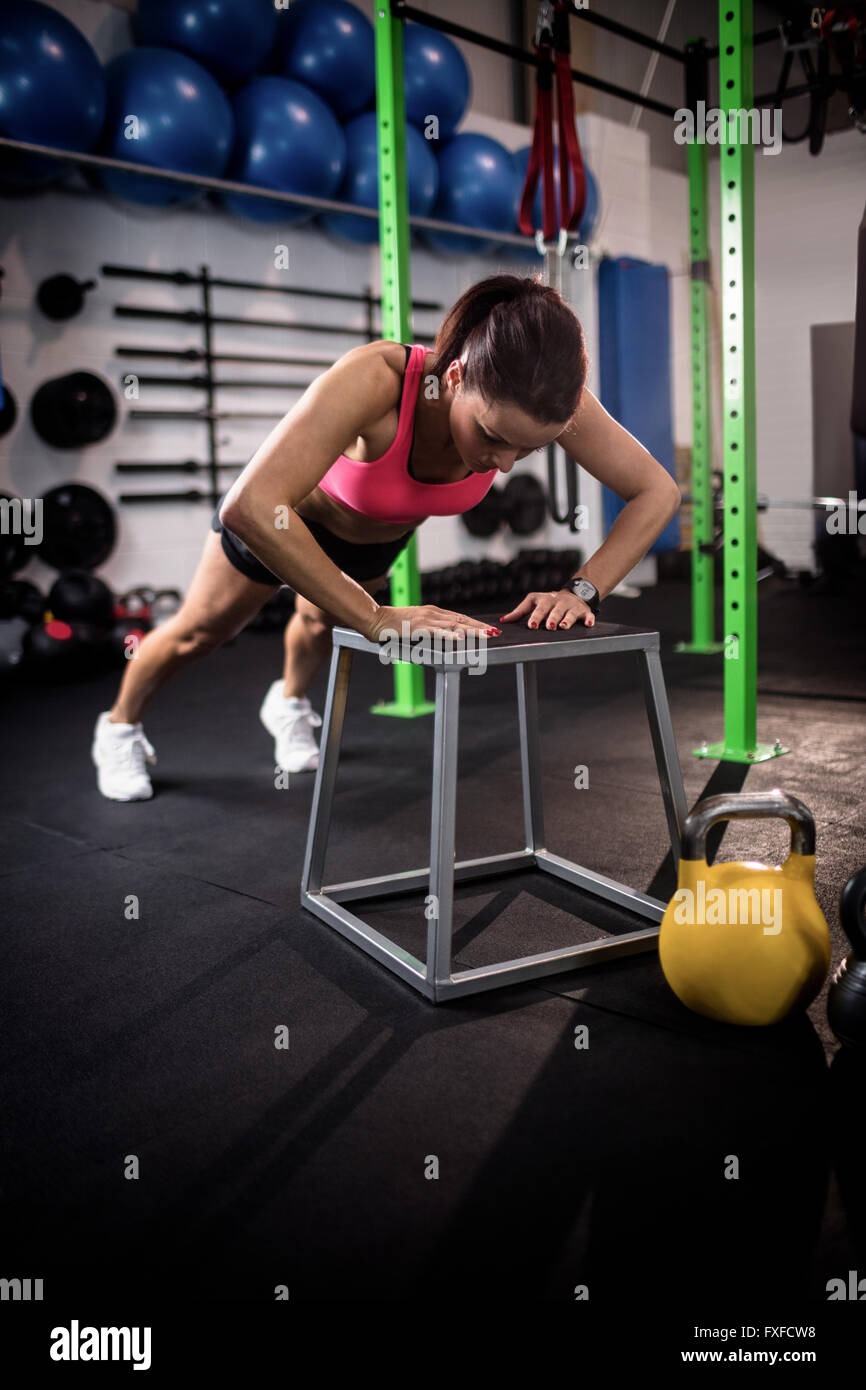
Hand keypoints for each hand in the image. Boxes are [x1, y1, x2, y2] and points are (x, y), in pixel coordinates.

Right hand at [364, 605, 501, 642]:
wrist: (377, 619)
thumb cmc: (394, 626)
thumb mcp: (416, 626)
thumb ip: (430, 630)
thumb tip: (443, 637)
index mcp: (433, 613)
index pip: (459, 618)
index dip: (475, 623)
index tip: (488, 629)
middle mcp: (433, 613)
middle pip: (462, 620)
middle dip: (479, 626)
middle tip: (495, 632)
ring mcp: (427, 619)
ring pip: (455, 624)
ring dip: (472, 630)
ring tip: (486, 634)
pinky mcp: (419, 627)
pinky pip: (437, 631)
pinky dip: (450, 634)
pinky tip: (460, 637)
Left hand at [499, 589, 595, 630]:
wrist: (574, 594)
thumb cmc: (550, 602)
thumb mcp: (534, 603)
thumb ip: (519, 612)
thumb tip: (503, 620)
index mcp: (545, 600)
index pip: (539, 607)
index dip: (535, 616)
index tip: (531, 625)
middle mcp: (558, 602)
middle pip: (555, 610)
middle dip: (551, 618)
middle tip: (549, 627)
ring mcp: (572, 606)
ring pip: (570, 613)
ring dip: (567, 620)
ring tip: (563, 627)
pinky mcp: (584, 611)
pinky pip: (588, 615)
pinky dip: (589, 619)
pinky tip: (588, 624)